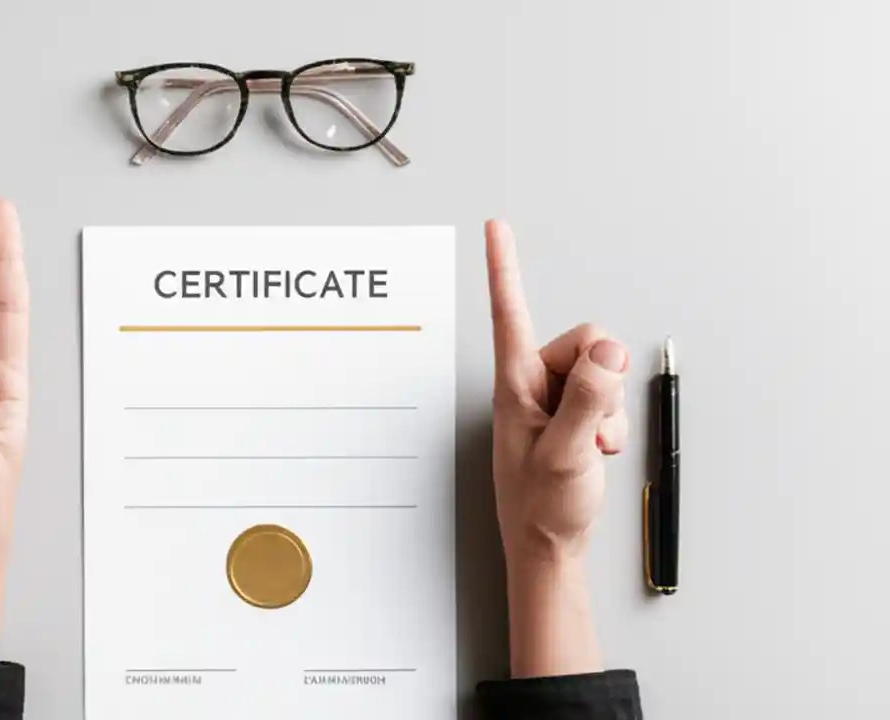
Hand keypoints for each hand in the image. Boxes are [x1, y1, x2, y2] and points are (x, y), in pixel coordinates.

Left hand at [484, 220, 629, 676]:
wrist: (548, 546)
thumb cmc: (543, 505)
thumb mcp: (569, 453)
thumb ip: (590, 399)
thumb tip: (608, 351)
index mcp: (516, 383)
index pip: (510, 312)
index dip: (505, 266)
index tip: (495, 225)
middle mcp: (533, 383)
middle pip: (585, 342)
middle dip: (603, 379)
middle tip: (591, 426)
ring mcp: (555, 399)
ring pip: (603, 371)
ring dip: (608, 409)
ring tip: (590, 446)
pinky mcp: (574, 414)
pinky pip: (609, 397)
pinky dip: (612, 423)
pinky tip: (597, 450)